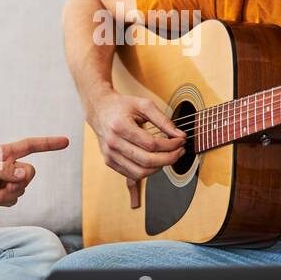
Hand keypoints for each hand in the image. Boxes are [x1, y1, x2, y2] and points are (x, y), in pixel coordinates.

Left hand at [0, 136, 68, 215]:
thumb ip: (4, 172)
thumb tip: (25, 175)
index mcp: (4, 154)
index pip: (31, 146)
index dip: (48, 144)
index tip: (65, 142)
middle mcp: (8, 166)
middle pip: (30, 173)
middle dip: (18, 182)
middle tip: (3, 186)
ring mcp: (6, 181)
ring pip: (22, 189)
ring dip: (6, 195)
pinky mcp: (3, 196)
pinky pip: (14, 200)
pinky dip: (2, 202)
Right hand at [87, 90, 184, 208]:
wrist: (100, 109)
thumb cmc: (122, 106)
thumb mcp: (144, 105)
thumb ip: (163, 120)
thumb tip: (180, 135)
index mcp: (120, 126)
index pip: (151, 144)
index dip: (170, 145)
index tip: (180, 141)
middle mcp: (112, 142)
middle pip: (147, 161)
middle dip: (169, 158)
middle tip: (179, 151)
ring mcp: (110, 154)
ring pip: (140, 172)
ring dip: (160, 167)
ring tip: (169, 157)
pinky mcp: (109, 161)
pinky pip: (132, 174)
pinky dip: (147, 170)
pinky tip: (156, 161)